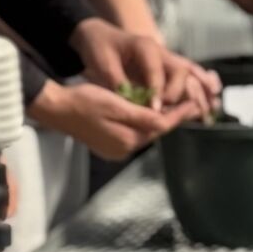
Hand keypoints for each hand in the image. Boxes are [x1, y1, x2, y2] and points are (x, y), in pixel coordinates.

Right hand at [29, 79, 198, 160]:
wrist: (57, 109)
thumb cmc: (84, 101)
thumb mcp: (116, 104)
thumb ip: (142, 115)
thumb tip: (166, 121)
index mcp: (127, 140)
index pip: (161, 126)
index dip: (179, 114)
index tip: (194, 104)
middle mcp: (123, 149)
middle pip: (154, 132)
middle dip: (171, 118)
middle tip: (189, 103)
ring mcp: (115, 149)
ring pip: (144, 133)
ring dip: (157, 120)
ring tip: (174, 106)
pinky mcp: (108, 145)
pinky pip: (132, 134)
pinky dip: (143, 124)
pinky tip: (148, 112)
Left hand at [70, 19, 219, 114]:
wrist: (97, 36)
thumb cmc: (98, 47)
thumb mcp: (101, 63)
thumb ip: (116, 82)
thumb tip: (130, 104)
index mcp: (144, 47)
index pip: (157, 71)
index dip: (157, 91)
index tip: (155, 109)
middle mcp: (160, 52)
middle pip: (180, 71)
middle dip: (176, 93)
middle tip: (165, 111)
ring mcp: (165, 59)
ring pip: (188, 74)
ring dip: (198, 90)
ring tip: (208, 108)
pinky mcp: (165, 69)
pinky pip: (187, 76)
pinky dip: (200, 86)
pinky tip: (211, 99)